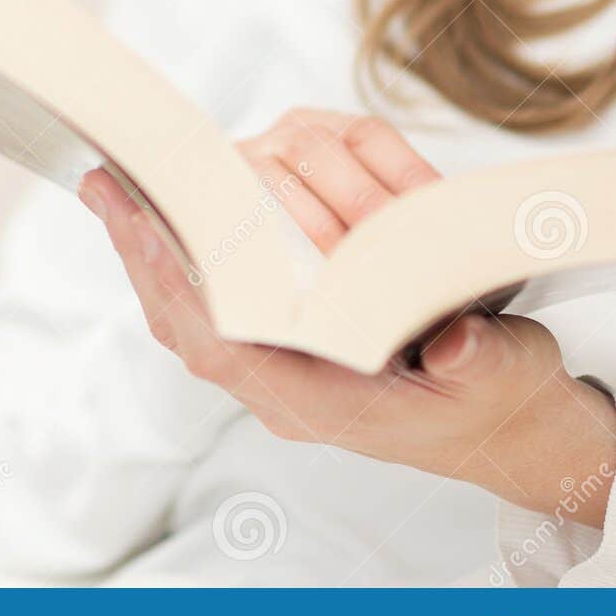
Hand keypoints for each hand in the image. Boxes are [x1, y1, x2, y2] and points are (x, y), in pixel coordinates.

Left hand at [78, 109, 615, 523]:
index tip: (142, 228)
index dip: (180, 287)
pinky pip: (218, 302)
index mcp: (329, 405)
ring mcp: (288, 363)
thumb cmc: (501, 400)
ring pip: (194, 312)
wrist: (510, 428)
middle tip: (105, 187)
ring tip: (117, 191)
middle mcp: (293, 386)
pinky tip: (161, 216)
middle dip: (145, 255)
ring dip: (160, 251)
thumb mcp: (507, 377)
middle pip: (191, 323)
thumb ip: (482, 362)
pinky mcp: (294, 336)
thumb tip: (459, 346)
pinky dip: (186, 259)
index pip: (227, 350)